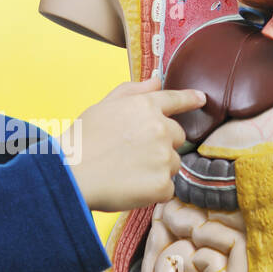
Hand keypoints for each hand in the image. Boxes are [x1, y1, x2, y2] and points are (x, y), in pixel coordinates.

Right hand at [57, 75, 205, 212]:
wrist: (71, 175)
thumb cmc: (81, 141)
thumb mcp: (102, 107)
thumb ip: (132, 92)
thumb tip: (156, 80)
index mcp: (145, 107)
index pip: (176, 100)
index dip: (190, 99)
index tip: (201, 99)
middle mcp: (160, 129)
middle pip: (177, 137)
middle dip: (162, 144)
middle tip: (134, 154)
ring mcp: (163, 158)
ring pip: (173, 164)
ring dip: (157, 169)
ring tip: (128, 172)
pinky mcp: (162, 184)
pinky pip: (167, 188)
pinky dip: (153, 191)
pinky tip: (131, 187)